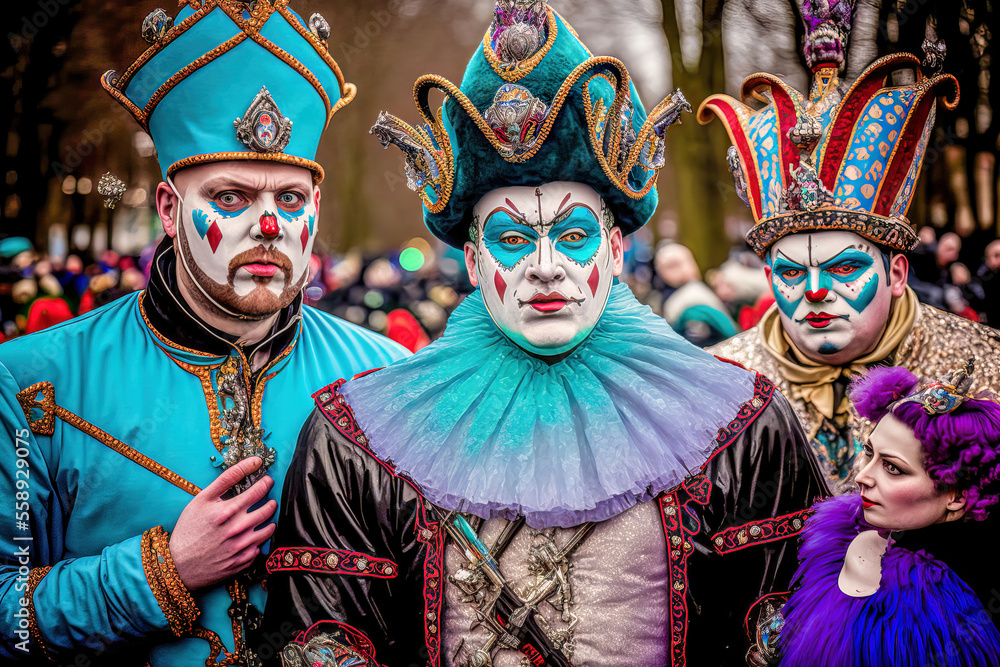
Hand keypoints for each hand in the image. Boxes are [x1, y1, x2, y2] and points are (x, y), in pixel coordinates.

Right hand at [168, 457, 276, 590]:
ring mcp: (240, 548)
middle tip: (269, 498)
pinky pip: (260, 548)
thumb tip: (252, 463)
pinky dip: (259, 540)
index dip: (265, 483)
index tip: (267, 480)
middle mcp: (236, 530)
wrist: (178, 564)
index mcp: (226, 512)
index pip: (257, 492)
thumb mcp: (201, 499)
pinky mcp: (241, 562)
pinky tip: (253, 536)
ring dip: (270, 520)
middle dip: (271, 501)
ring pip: (268, 530)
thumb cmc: (189, 528)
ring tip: (265, 515)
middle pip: (267, 510)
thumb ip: (226, 479)